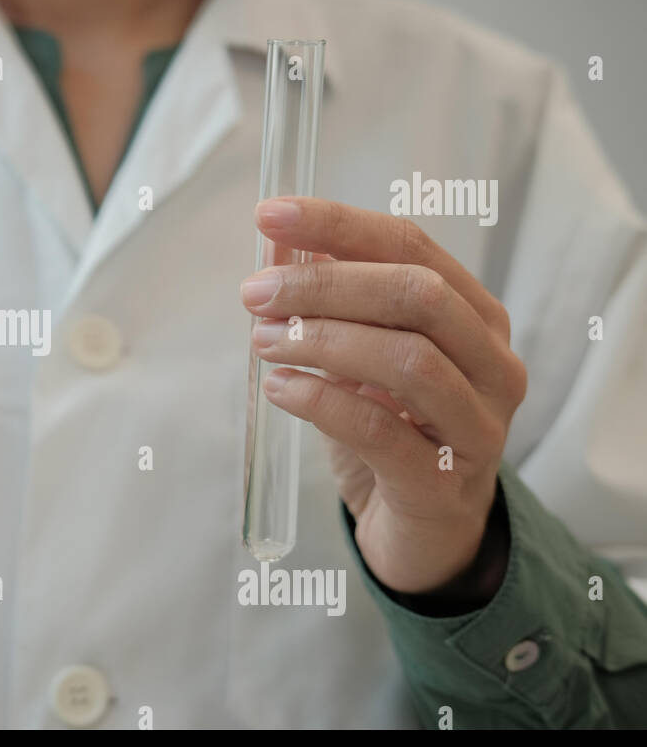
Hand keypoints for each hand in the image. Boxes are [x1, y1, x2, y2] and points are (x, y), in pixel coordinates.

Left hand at [240, 197, 526, 594]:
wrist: (421, 532)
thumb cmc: (390, 431)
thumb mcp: (356, 359)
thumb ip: (329, 303)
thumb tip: (274, 245)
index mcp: (473, 316)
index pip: (410, 247)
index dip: (338, 225)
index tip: (270, 214)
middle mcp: (491, 363)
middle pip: (417, 296)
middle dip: (326, 285)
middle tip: (255, 294)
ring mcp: (478, 425)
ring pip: (408, 360)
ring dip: (323, 340)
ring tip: (263, 340)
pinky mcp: (444, 484)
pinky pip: (383, 430)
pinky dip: (323, 402)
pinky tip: (281, 388)